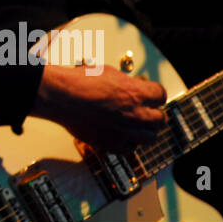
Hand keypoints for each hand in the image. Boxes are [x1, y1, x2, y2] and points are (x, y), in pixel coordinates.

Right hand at [31, 63, 167, 151]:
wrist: (61, 97)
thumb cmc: (79, 82)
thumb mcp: (108, 72)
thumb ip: (126, 82)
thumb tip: (131, 86)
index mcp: (136, 93)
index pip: (161, 95)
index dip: (156, 95)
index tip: (152, 97)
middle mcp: (135, 114)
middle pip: (160, 120)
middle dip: (155, 115)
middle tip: (148, 113)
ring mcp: (125, 131)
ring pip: (150, 138)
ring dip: (145, 131)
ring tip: (137, 127)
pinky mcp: (112, 144)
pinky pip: (130, 149)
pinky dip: (128, 143)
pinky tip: (122, 136)